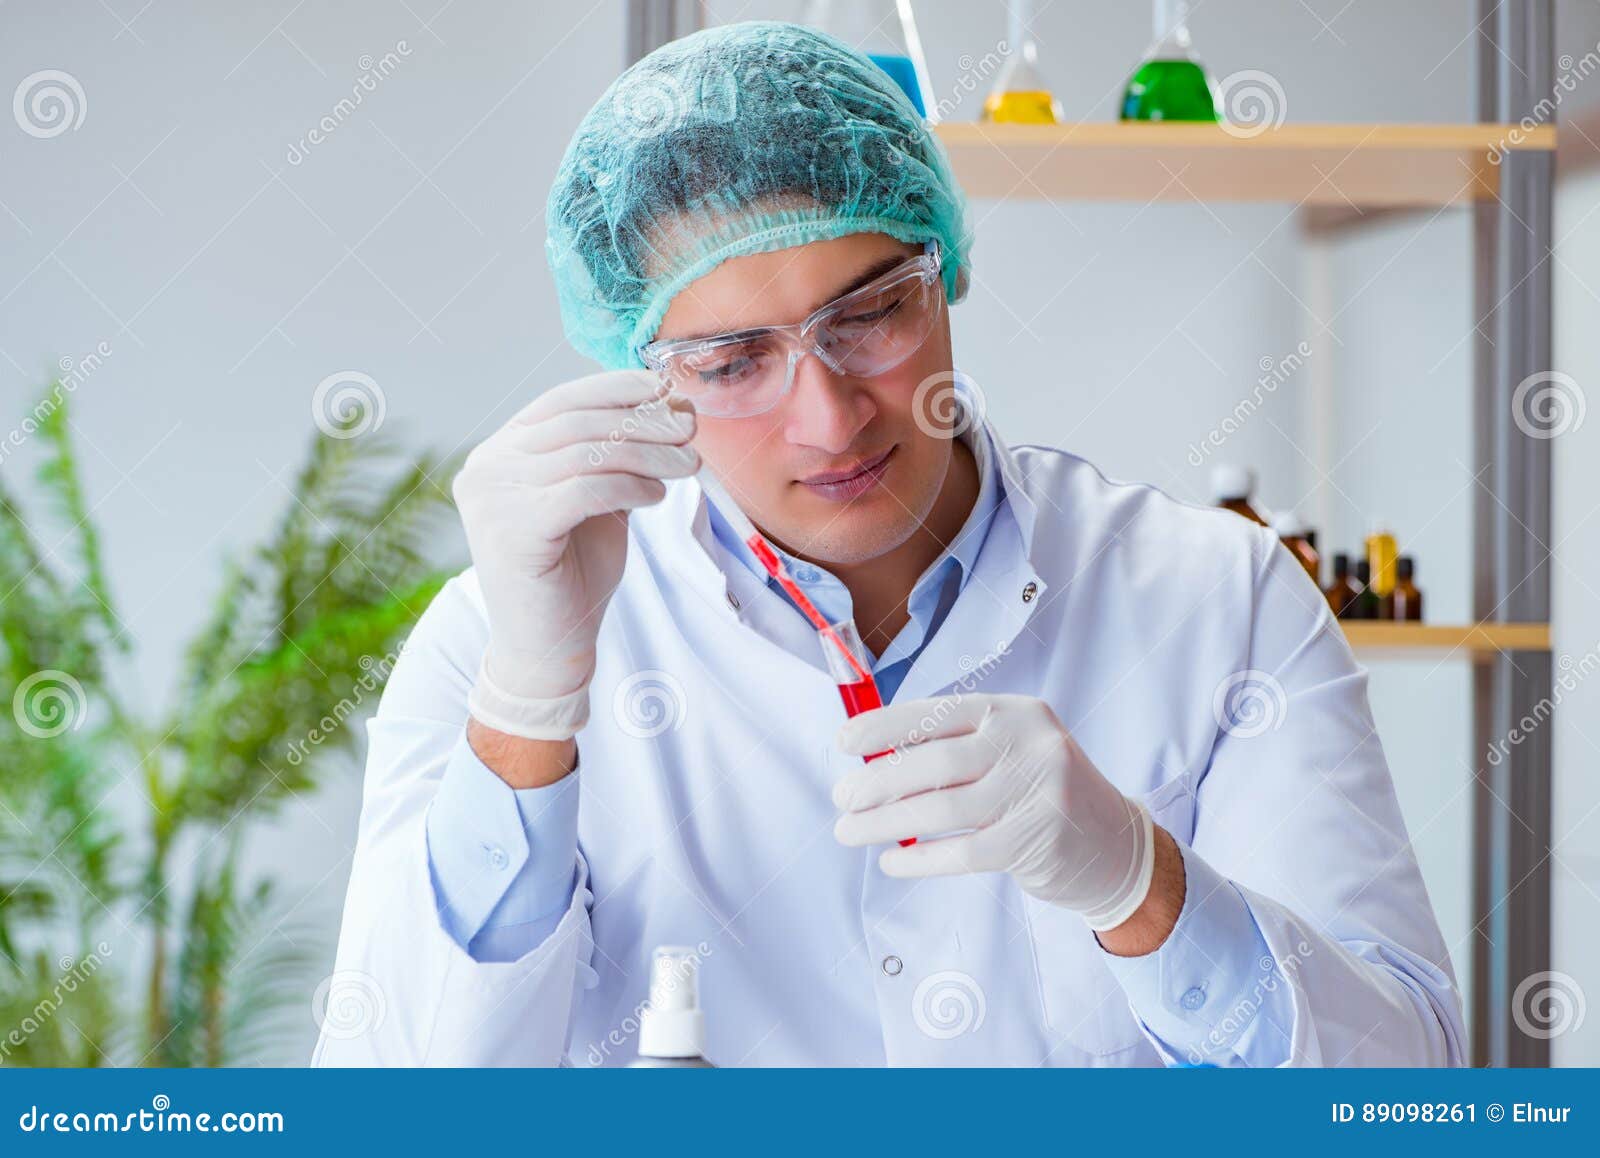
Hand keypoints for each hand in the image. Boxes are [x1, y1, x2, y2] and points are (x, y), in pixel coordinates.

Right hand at [452, 371, 698, 739]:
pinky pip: (584, 490)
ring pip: (586, 454)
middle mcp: (486, 467)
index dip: (616, 390)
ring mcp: (491, 497)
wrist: (547, 648)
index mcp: (499, 452)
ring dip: (649, 454)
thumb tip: (666, 403)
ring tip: (689, 465)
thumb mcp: (596, 501)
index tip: (665, 391)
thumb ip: (614, 454)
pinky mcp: (512, 529)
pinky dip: (630, 487)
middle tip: (690, 430)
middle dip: (642, 422)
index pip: (560, 401)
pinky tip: (658, 496)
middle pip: (577, 423)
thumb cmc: (573, 574)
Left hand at [832, 693, 1155, 930]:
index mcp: (1014, 712)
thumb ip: (954, 747)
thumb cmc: (1040, 792)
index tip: (843, 742)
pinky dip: (919, 859)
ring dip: (885, 823)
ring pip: (941, 809)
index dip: (884, 726)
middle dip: (877, 782)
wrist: (1115, 845)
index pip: (938, 712)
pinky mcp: (1035, 842)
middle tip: (841, 798)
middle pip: (935, 762)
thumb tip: (872, 758)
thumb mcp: (1008, 751)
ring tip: (849, 830)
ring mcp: (1037, 793)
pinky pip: (961, 852)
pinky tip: (891, 860)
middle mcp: (1029, 745)